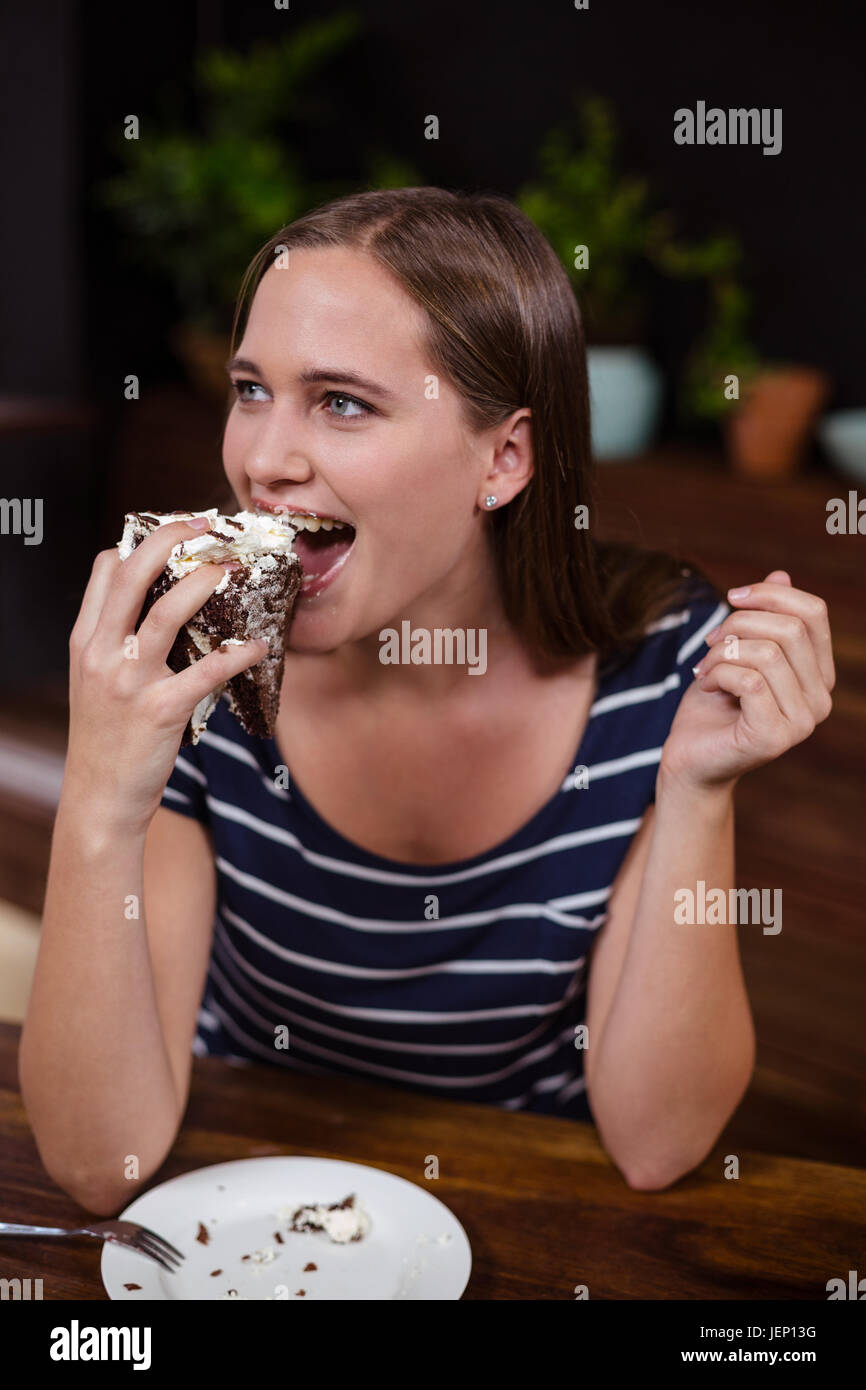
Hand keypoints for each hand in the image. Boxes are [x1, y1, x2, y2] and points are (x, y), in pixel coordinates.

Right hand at [64, 519, 268, 832]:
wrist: (100, 799)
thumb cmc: (106, 739)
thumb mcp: (96, 682)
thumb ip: (116, 643)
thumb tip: (157, 608)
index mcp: (85, 642)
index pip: (106, 572)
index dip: (141, 543)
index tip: (176, 532)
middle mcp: (102, 654)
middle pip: (133, 577)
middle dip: (170, 539)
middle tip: (203, 523)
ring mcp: (129, 682)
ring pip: (167, 614)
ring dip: (203, 584)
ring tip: (230, 569)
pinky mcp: (161, 711)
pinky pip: (207, 672)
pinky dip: (238, 655)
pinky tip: (260, 646)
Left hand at [660, 571, 834, 792]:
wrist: (689, 759)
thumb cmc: (713, 704)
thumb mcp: (736, 650)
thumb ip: (762, 618)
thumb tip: (780, 573)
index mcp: (818, 675)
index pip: (813, 613)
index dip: (771, 594)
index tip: (733, 596)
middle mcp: (821, 700)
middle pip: (789, 629)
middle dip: (738, 624)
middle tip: (710, 642)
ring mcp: (802, 723)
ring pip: (767, 653)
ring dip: (722, 653)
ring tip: (705, 668)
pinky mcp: (774, 737)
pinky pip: (749, 680)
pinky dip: (718, 673)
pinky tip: (706, 684)